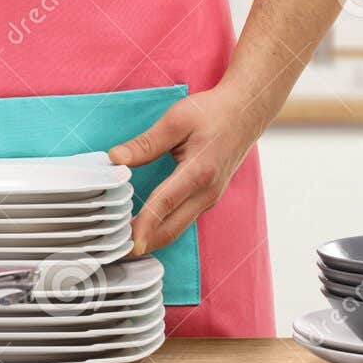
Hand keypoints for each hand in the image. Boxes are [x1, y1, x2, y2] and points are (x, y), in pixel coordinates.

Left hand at [107, 85, 265, 254]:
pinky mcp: (209, 196)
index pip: (165, 204)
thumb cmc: (213, 112)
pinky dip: (164, 228)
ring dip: (154, 237)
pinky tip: (146, 228)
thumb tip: (116, 159)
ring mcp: (210, 197)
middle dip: (145, 241)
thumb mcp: (176, 120)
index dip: (145, 224)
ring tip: (126, 242)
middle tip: (118, 249)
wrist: (246, 112)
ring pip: (179, 227)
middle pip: (172, 227)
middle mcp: (207, 191)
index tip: (129, 242)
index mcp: (199, 171)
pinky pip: (184, 219)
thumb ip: (146, 143)